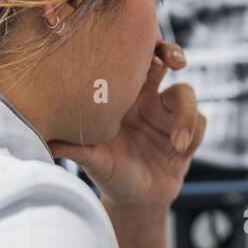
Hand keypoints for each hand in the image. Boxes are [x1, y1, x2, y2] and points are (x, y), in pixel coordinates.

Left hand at [47, 41, 206, 210]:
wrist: (135, 200)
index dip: (139, 46)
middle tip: (176, 62)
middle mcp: (146, 99)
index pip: (132, 60)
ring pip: (187, 94)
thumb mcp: (92, 160)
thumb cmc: (109, 174)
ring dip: (186, 116)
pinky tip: (176, 157)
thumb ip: (75, 149)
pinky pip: (201, 123)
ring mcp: (169, 115)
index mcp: (122, 97)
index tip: (141, 50)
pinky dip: (194, 138)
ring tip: (177, 144)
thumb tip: (46, 143)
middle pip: (165, 60)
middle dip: (173, 54)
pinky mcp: (189, 133)